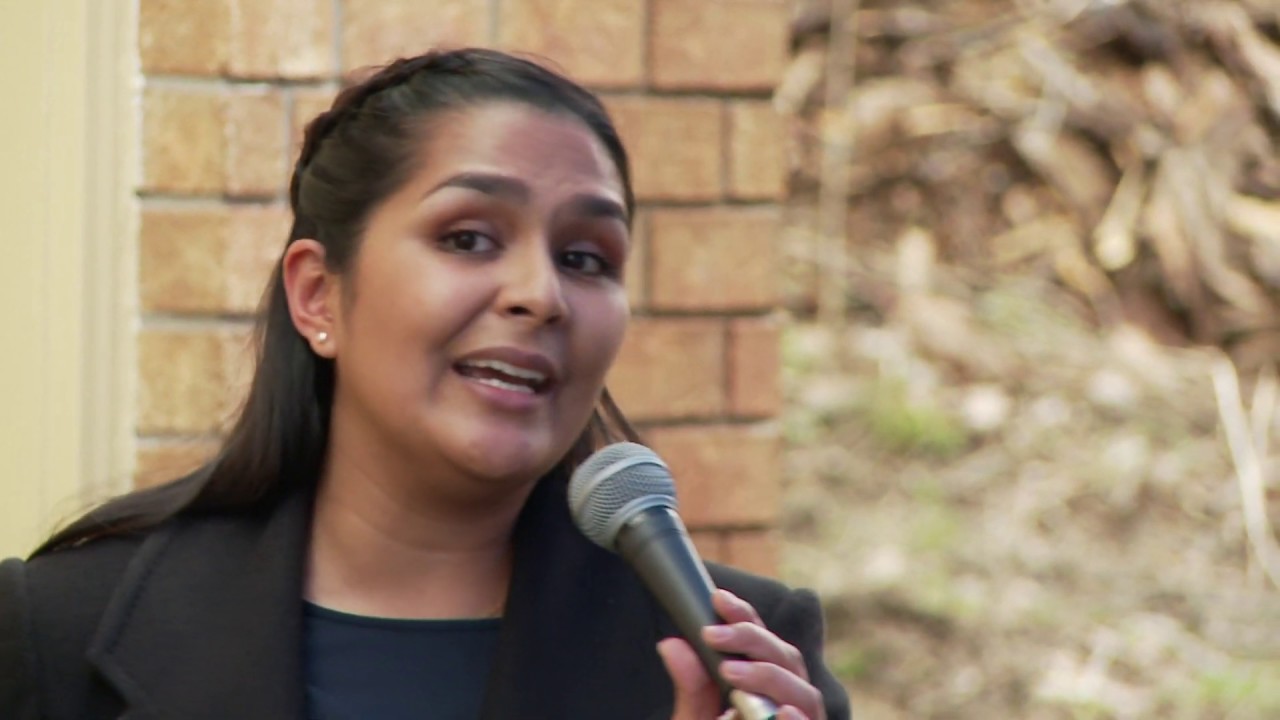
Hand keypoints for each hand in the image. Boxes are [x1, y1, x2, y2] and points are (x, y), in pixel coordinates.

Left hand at [657, 589, 824, 719]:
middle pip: (787, 658)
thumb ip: (691, 687)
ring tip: (731, 673)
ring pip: (802, 693)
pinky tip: (780, 715)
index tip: (718, 599)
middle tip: (713, 635)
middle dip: (751, 640)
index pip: (764, 641)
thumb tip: (671, 643)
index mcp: (768, 684)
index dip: (746, 617)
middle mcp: (791, 701)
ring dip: (769, 677)